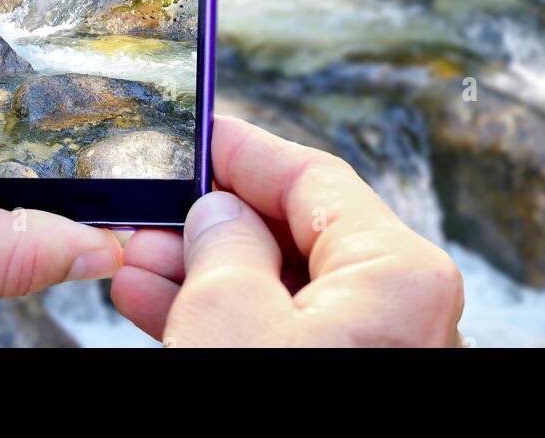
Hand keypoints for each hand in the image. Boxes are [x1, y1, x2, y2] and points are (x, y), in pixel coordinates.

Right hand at [112, 115, 465, 346]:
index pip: (315, 178)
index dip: (247, 153)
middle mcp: (406, 311)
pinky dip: (230, 322)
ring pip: (286, 293)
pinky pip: (288, 337)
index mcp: (399, 274)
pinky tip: (162, 307)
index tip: (202, 135)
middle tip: (152, 213)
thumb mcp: (230, 320)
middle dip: (214, 224)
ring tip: (139, 264)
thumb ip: (223, 247)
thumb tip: (219, 215)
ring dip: (208, 277)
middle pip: (299, 236)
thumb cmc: (275, 422)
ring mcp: (382, 351)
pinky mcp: (352, 380)